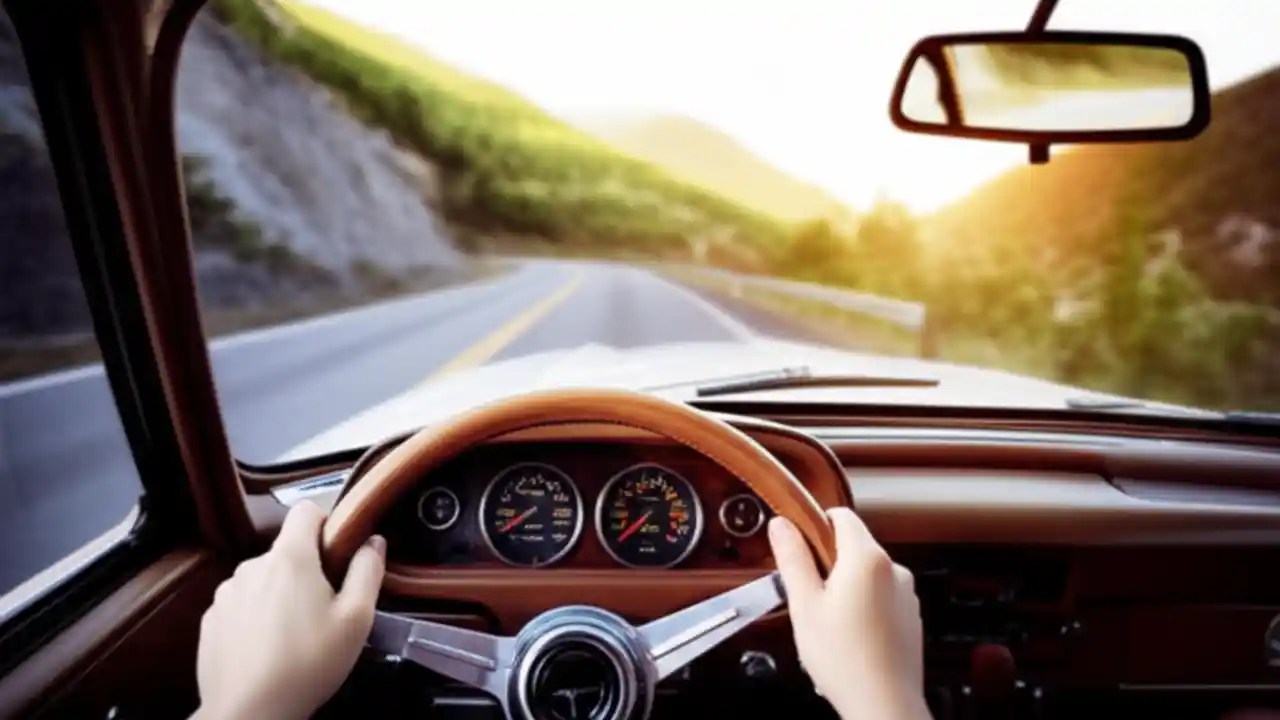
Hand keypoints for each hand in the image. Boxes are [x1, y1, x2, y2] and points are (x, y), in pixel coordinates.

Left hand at [193, 502, 385, 719]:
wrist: (248, 713)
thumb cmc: (308, 664)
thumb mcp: (355, 620)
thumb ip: (367, 571)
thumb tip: (373, 540)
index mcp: (290, 558)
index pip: (306, 510)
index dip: (326, 524)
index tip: (337, 554)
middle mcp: (252, 566)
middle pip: (285, 551)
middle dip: (305, 570)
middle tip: (323, 609)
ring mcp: (226, 593)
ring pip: (261, 579)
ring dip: (277, 594)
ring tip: (292, 635)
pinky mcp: (210, 620)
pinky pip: (240, 605)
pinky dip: (254, 617)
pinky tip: (265, 649)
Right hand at [769, 507, 928, 719]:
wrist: (884, 706)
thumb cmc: (843, 659)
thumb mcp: (804, 605)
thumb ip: (792, 558)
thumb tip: (781, 524)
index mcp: (867, 558)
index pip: (841, 516)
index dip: (815, 525)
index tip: (797, 547)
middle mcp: (894, 569)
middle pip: (854, 546)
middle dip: (827, 563)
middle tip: (807, 597)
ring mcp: (906, 594)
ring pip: (866, 575)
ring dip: (845, 587)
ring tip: (828, 625)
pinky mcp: (911, 617)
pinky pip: (881, 598)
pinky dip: (863, 608)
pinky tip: (849, 637)